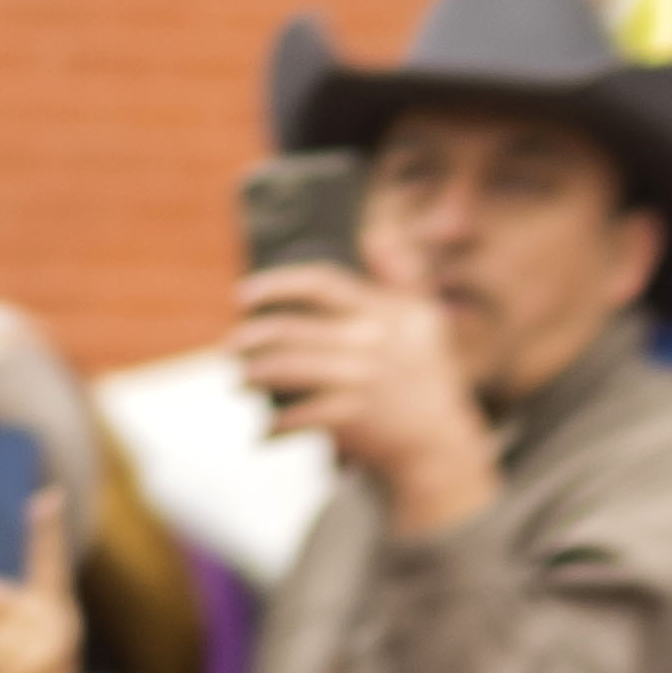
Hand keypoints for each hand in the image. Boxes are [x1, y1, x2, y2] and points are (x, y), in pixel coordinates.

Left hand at [234, 265, 499, 537]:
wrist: (437, 441)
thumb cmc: (423, 376)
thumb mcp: (423, 318)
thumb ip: (401, 273)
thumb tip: (377, 231)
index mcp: (384, 313)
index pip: (323, 285)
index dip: (278, 284)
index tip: (244, 293)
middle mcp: (371, 342)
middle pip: (291, 329)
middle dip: (251, 339)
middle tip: (233, 346)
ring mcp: (361, 380)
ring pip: (284, 370)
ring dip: (252, 376)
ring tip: (240, 380)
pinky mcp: (351, 417)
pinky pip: (296, 416)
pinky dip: (274, 426)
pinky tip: (265, 430)